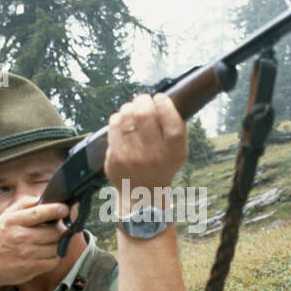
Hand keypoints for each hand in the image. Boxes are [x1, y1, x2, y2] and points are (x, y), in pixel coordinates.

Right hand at [0, 194, 69, 287]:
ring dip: (57, 244)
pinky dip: (54, 257)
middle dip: (60, 229)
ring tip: (49, 242)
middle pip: (55, 231)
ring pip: (57, 247)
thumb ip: (23, 204)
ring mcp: (27, 254)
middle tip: (57, 229)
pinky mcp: (32, 268)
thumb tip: (42, 199)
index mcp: (14, 221)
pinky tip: (46, 253)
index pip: (40, 212)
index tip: (64, 209)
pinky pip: (54, 261)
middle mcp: (21, 237)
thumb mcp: (5, 216)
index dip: (56, 210)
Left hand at [104, 92, 186, 211]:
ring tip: (131, 111)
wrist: (142, 193)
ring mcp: (134, 158)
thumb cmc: (161, 163)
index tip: (160, 98)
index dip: (165, 105)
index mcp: (176, 153)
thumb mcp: (176, 151)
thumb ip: (174, 127)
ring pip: (126, 116)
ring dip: (128, 108)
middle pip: (145, 114)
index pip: (174, 124)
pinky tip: (122, 121)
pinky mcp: (116, 158)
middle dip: (142, 100)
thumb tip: (159, 98)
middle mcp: (156, 157)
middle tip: (142, 100)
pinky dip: (118, 118)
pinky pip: (114, 125)